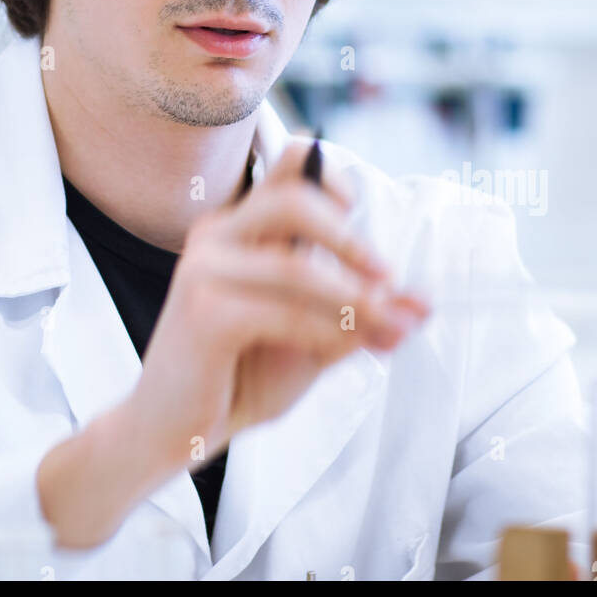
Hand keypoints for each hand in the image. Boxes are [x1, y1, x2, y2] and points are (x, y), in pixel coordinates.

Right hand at [128, 137, 428, 471]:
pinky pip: (284, 312)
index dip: (334, 178)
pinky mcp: (203, 309)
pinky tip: (343, 350)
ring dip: (355, 299)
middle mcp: (218, 233)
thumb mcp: (313, 339)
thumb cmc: (241, 377)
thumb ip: (359, 316)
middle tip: (388, 278)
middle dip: (351, 239)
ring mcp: (205, 267)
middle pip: (294, 199)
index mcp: (240, 225)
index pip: (290, 164)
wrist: (175, 433)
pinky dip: (328, 331)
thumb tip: (421, 305)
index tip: (361, 220)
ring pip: (297, 264)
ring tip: (389, 328)